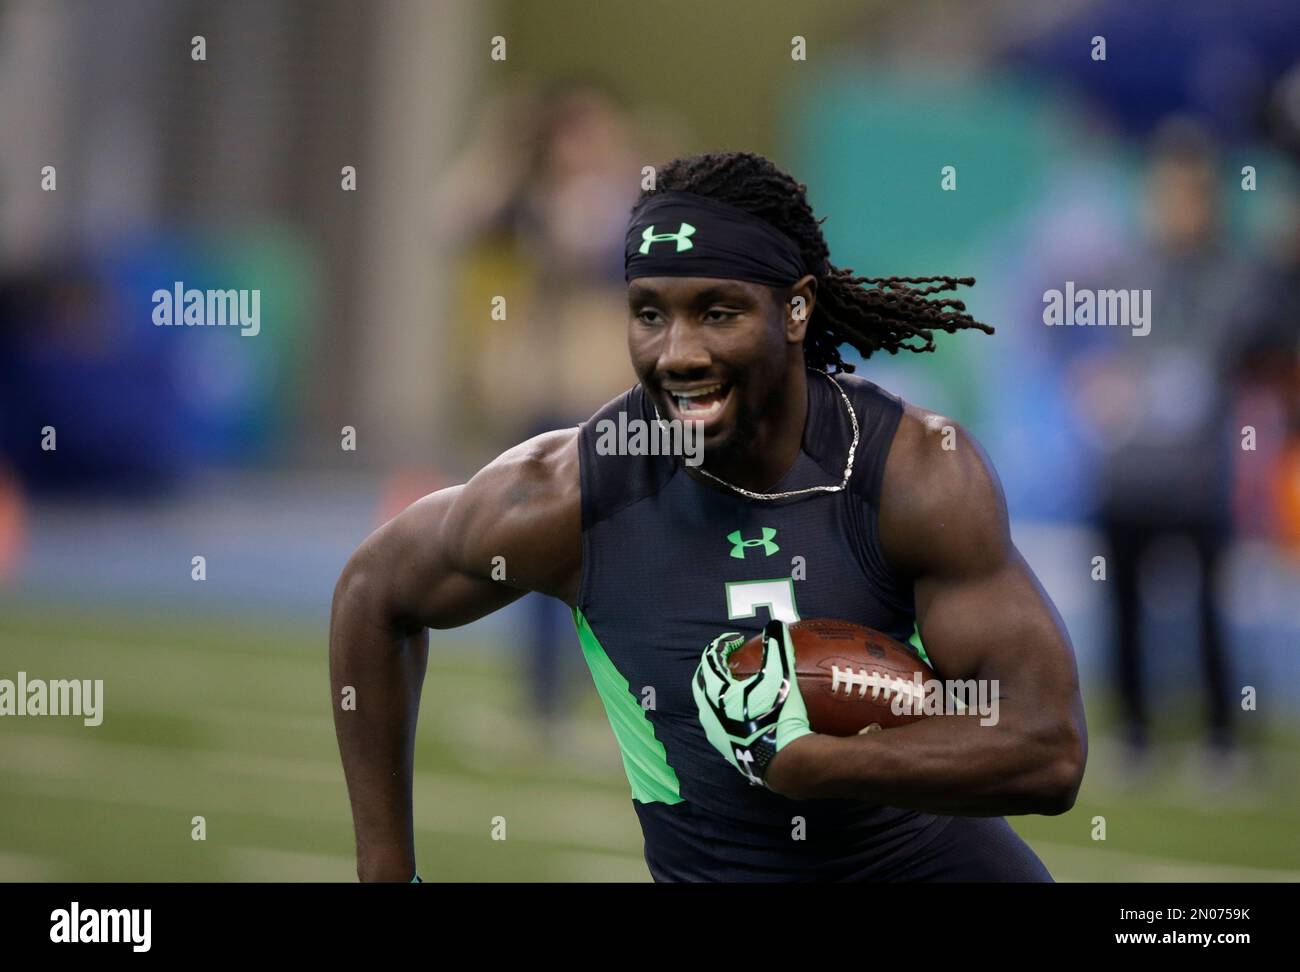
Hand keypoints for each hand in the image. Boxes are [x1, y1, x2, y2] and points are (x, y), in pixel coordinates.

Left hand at [692, 619, 813, 787]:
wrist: (782, 760)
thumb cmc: (777, 714)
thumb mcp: (780, 676)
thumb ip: (776, 647)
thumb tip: (776, 624)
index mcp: (714, 692)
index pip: (710, 659)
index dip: (723, 645)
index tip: (738, 641)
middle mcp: (707, 711)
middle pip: (702, 682)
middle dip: (713, 667)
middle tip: (729, 660)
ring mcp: (713, 732)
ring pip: (708, 704)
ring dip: (719, 690)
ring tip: (738, 685)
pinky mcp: (723, 747)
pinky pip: (718, 722)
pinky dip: (726, 709)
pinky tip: (745, 711)